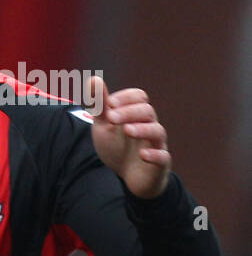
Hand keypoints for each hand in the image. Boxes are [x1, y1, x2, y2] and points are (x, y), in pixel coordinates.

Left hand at [88, 77, 171, 198]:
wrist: (128, 177)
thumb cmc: (117, 146)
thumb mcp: (104, 125)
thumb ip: (99, 104)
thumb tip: (94, 78)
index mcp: (136, 115)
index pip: (139, 96)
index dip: (124, 97)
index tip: (109, 105)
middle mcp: (149, 126)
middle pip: (147, 111)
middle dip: (129, 112)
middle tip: (111, 118)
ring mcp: (156, 144)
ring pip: (157, 131)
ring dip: (142, 129)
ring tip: (127, 130)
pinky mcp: (159, 164)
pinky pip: (163, 157)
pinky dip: (154, 155)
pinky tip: (143, 154)